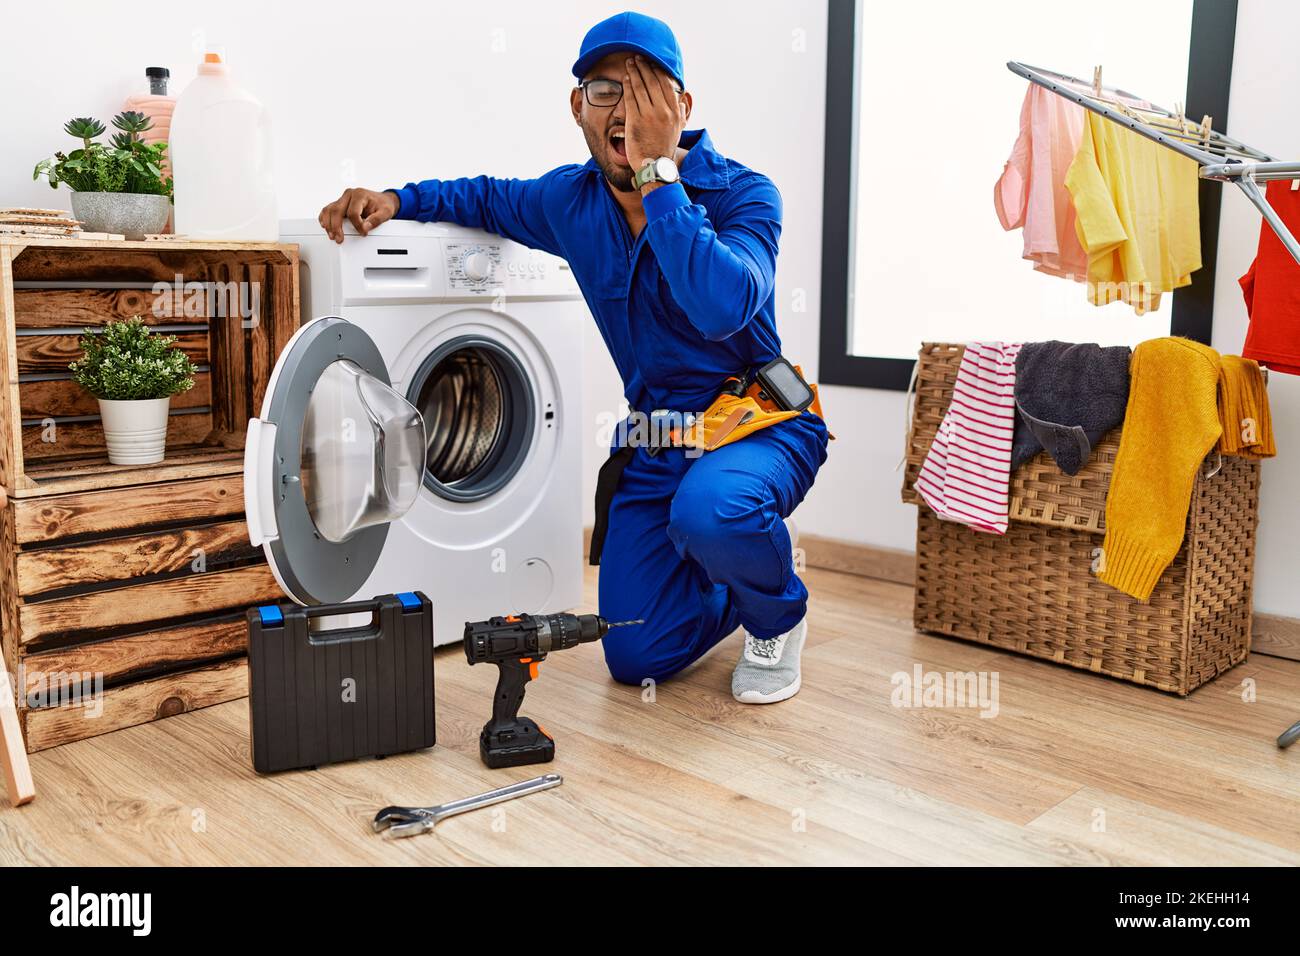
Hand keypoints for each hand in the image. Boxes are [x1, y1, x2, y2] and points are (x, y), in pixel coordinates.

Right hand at [318, 187, 399, 242]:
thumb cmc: (382, 205)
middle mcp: (349, 195)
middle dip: (336, 226)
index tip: (363, 233)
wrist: (382, 200)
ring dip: (328, 224)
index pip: (353, 212)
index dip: (357, 225)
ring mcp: (343, 199)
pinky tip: (325, 226)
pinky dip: (325, 218)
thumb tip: (365, 227)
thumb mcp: (386, 212)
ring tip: (332, 235)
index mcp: (360, 195)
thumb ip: (376, 220)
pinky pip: (328, 210)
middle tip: (339, 239)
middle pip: (337, 210)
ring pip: (329, 210)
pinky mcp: (340, 204)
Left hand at [623, 55, 686, 176]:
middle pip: (653, 82)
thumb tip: (681, 102)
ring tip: (630, 63)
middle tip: (638, 58)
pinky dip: (629, 86)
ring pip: (641, 87)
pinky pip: (631, 98)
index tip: (652, 63)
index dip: (658, 71)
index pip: (666, 84)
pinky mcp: (636, 121)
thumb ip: (680, 115)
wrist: (655, 166)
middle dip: (644, 67)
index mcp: (675, 112)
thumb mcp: (678, 131)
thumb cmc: (664, 148)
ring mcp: (649, 115)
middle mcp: (663, 111)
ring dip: (635, 72)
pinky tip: (626, 78)